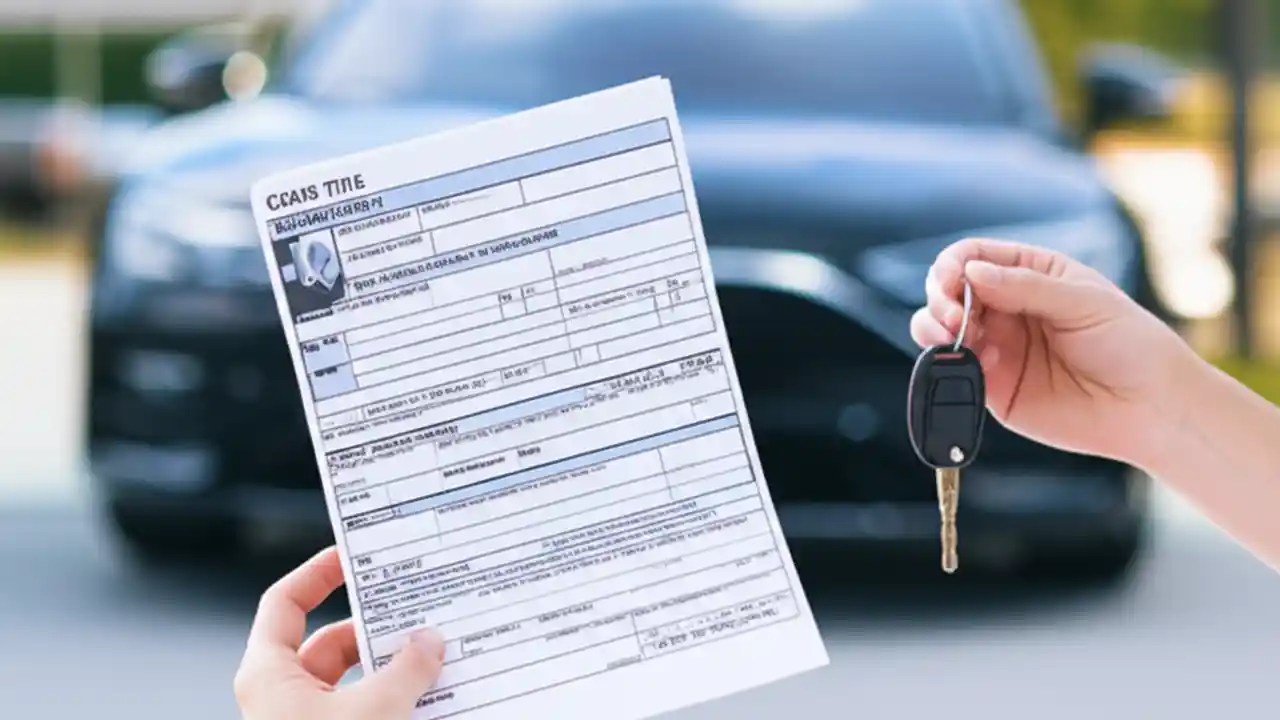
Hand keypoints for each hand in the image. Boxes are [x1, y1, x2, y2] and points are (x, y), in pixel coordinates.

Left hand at [234, 547, 443, 719]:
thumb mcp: (376, 709)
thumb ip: (406, 669)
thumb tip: (428, 642)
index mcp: (269, 674)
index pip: (284, 602)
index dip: (317, 573)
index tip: (351, 557)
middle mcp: (279, 695)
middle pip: (328, 641)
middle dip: (374, 631)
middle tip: (415, 620)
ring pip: (348, 680)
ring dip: (388, 670)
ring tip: (430, 662)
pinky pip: (358, 709)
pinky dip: (387, 700)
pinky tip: (425, 697)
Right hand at [910, 237, 1193, 466]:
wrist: (1150, 408)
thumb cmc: (1130, 345)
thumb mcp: (1083, 302)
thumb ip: (1025, 287)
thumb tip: (970, 272)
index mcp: (1030, 275)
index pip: (973, 256)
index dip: (953, 264)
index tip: (952, 280)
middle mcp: (1006, 308)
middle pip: (948, 291)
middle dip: (940, 298)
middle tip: (953, 316)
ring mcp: (996, 347)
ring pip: (939, 329)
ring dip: (934, 327)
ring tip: (956, 336)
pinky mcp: (993, 387)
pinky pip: (954, 371)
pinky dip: (951, 363)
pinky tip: (982, 363)